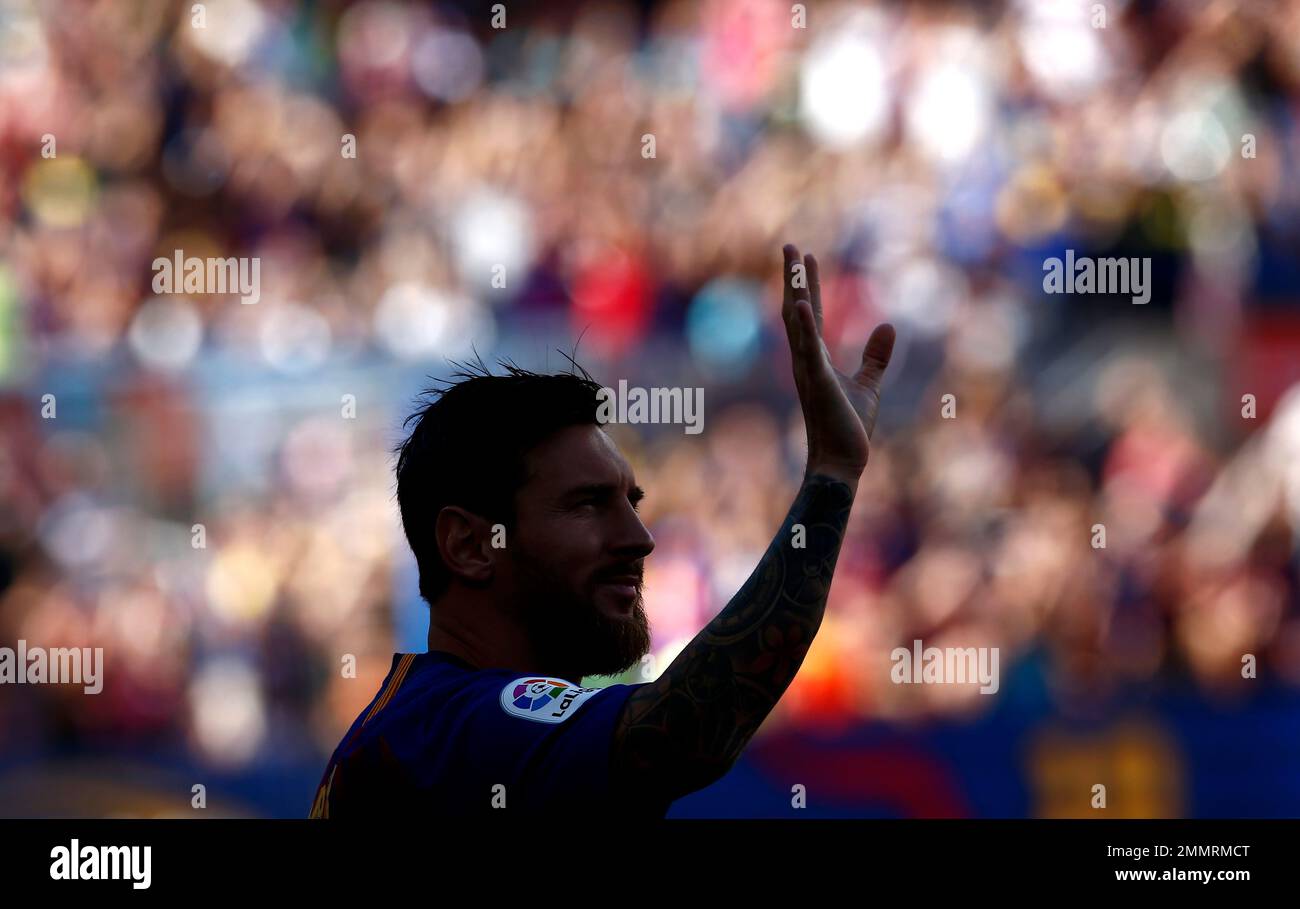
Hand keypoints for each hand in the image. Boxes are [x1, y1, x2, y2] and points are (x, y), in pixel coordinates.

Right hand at [780, 243, 894, 485]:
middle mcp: (805, 359)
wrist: (843, 460)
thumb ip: (875, 356)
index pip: (812, 312)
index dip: (811, 283)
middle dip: (794, 277)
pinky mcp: (817, 381)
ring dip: (796, 288)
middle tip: (790, 245)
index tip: (808, 256)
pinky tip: (803, 301)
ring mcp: (807, 369)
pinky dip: (805, 324)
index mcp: (815, 358)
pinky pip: (807, 348)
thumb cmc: (849, 427)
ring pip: (797, 321)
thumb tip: (889, 326)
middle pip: (796, 308)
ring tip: (794, 259)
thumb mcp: (868, 383)